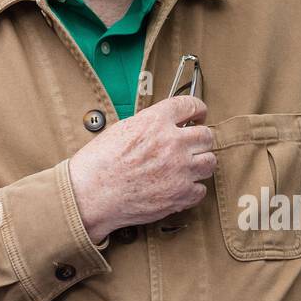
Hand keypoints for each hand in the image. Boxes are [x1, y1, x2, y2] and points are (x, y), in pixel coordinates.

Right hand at [67, 96, 215, 243]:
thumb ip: (150, 124)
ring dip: (200, 163)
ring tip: (187, 166)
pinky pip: (201, 189)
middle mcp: (172, 143)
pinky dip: (192, 188)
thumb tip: (167, 125)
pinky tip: (179, 186)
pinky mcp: (180, 195)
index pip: (190, 105)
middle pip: (206, 135)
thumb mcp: (122, 128)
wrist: (91, 194)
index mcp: (156, 122)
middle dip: (199, 138)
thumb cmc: (99, 163)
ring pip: (209, 162)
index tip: (197, 115)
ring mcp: (180, 170)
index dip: (196, 109)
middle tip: (191, 143)